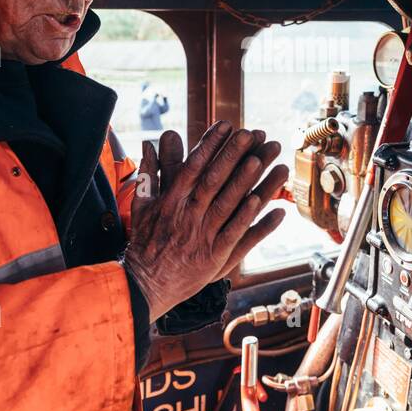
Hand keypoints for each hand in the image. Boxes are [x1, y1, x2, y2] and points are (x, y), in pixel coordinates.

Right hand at [124, 121, 287, 319]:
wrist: (144, 285)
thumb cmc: (144, 244)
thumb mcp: (141, 206)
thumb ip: (148, 173)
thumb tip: (147, 144)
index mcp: (171, 201)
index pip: (193, 166)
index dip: (211, 145)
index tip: (226, 126)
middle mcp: (188, 215)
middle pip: (214, 180)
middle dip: (234, 155)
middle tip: (252, 134)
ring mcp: (202, 236)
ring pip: (229, 204)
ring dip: (248, 181)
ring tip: (264, 160)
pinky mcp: (214, 256)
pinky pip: (237, 234)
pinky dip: (253, 219)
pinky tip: (271, 204)